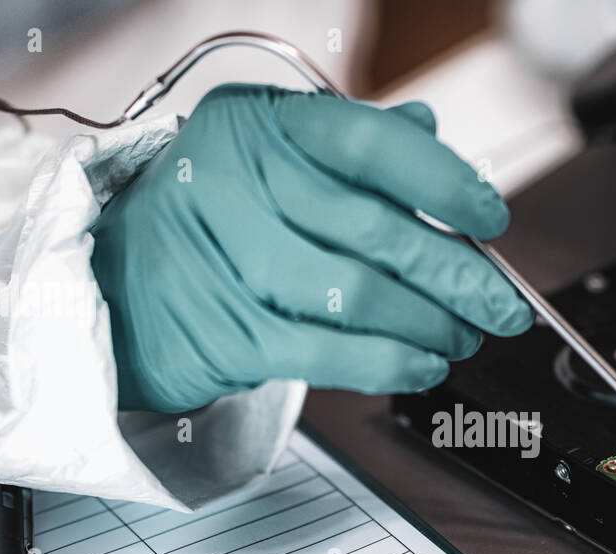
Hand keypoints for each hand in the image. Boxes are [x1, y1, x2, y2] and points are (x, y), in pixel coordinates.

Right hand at [90, 84, 530, 411]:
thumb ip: (350, 149)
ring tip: (462, 336)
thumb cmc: (208, 223)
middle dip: (457, 275)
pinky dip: (390, 364)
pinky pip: (330, 352)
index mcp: (255, 126)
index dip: (443, 182)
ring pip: (358, 295)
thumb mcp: (268, 163)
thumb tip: (430, 133)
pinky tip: (422, 364)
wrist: (114, 289)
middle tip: (500, 303)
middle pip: (375, 229)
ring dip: (429, 324)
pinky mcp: (228, 333)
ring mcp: (226, 260)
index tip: (490, 219)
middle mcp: (234, 182)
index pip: (369, 141)